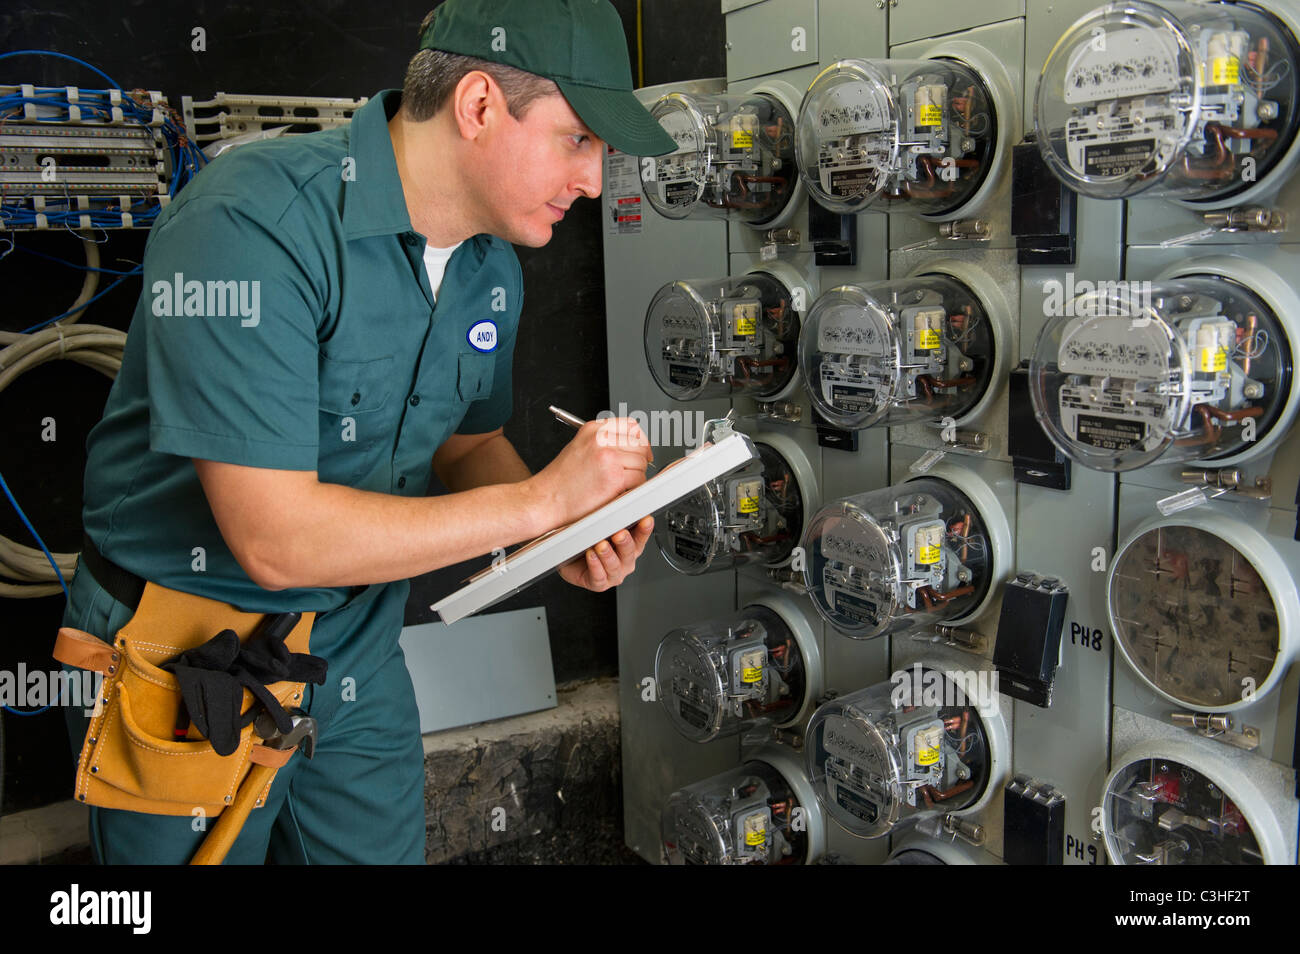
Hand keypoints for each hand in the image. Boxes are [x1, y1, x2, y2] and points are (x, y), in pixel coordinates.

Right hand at [527, 417, 654, 527]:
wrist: (546, 498)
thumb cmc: (560, 479)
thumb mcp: (580, 447)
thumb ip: (604, 441)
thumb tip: (630, 445)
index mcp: (593, 429)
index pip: (631, 425)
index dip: (641, 439)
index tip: (642, 450)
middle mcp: (601, 440)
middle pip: (640, 444)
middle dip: (640, 459)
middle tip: (631, 471)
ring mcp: (608, 458)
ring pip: (641, 463)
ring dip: (636, 475)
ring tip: (619, 483)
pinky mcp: (614, 478)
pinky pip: (639, 479)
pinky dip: (633, 487)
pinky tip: (619, 490)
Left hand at [558, 516, 653, 591]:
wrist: (566, 555)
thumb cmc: (586, 539)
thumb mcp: (601, 522)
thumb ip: (614, 512)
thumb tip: (624, 491)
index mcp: (630, 545)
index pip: (642, 536)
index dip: (644, 529)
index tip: (645, 520)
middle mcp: (624, 560)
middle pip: (630, 552)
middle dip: (625, 542)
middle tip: (619, 533)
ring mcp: (613, 573)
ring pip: (615, 566)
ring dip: (608, 555)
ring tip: (600, 545)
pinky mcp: (598, 583)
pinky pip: (599, 577)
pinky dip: (595, 566)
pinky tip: (590, 555)